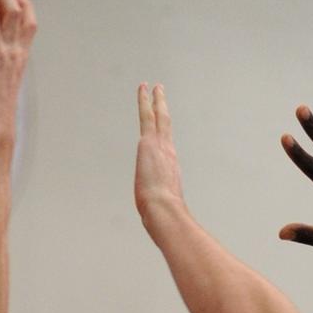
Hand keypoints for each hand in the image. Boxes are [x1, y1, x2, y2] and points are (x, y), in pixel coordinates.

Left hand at [134, 83, 185, 219]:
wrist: (164, 211)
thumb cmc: (164, 216)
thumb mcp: (161, 210)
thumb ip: (163, 212)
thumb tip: (164, 227)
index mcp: (170, 167)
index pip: (166, 145)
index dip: (164, 132)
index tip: (163, 123)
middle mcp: (168, 152)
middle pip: (166, 125)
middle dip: (162, 108)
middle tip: (160, 93)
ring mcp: (160, 146)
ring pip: (158, 116)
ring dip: (154, 100)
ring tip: (151, 85)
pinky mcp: (150, 142)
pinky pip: (147, 116)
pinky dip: (145, 101)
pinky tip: (143, 88)